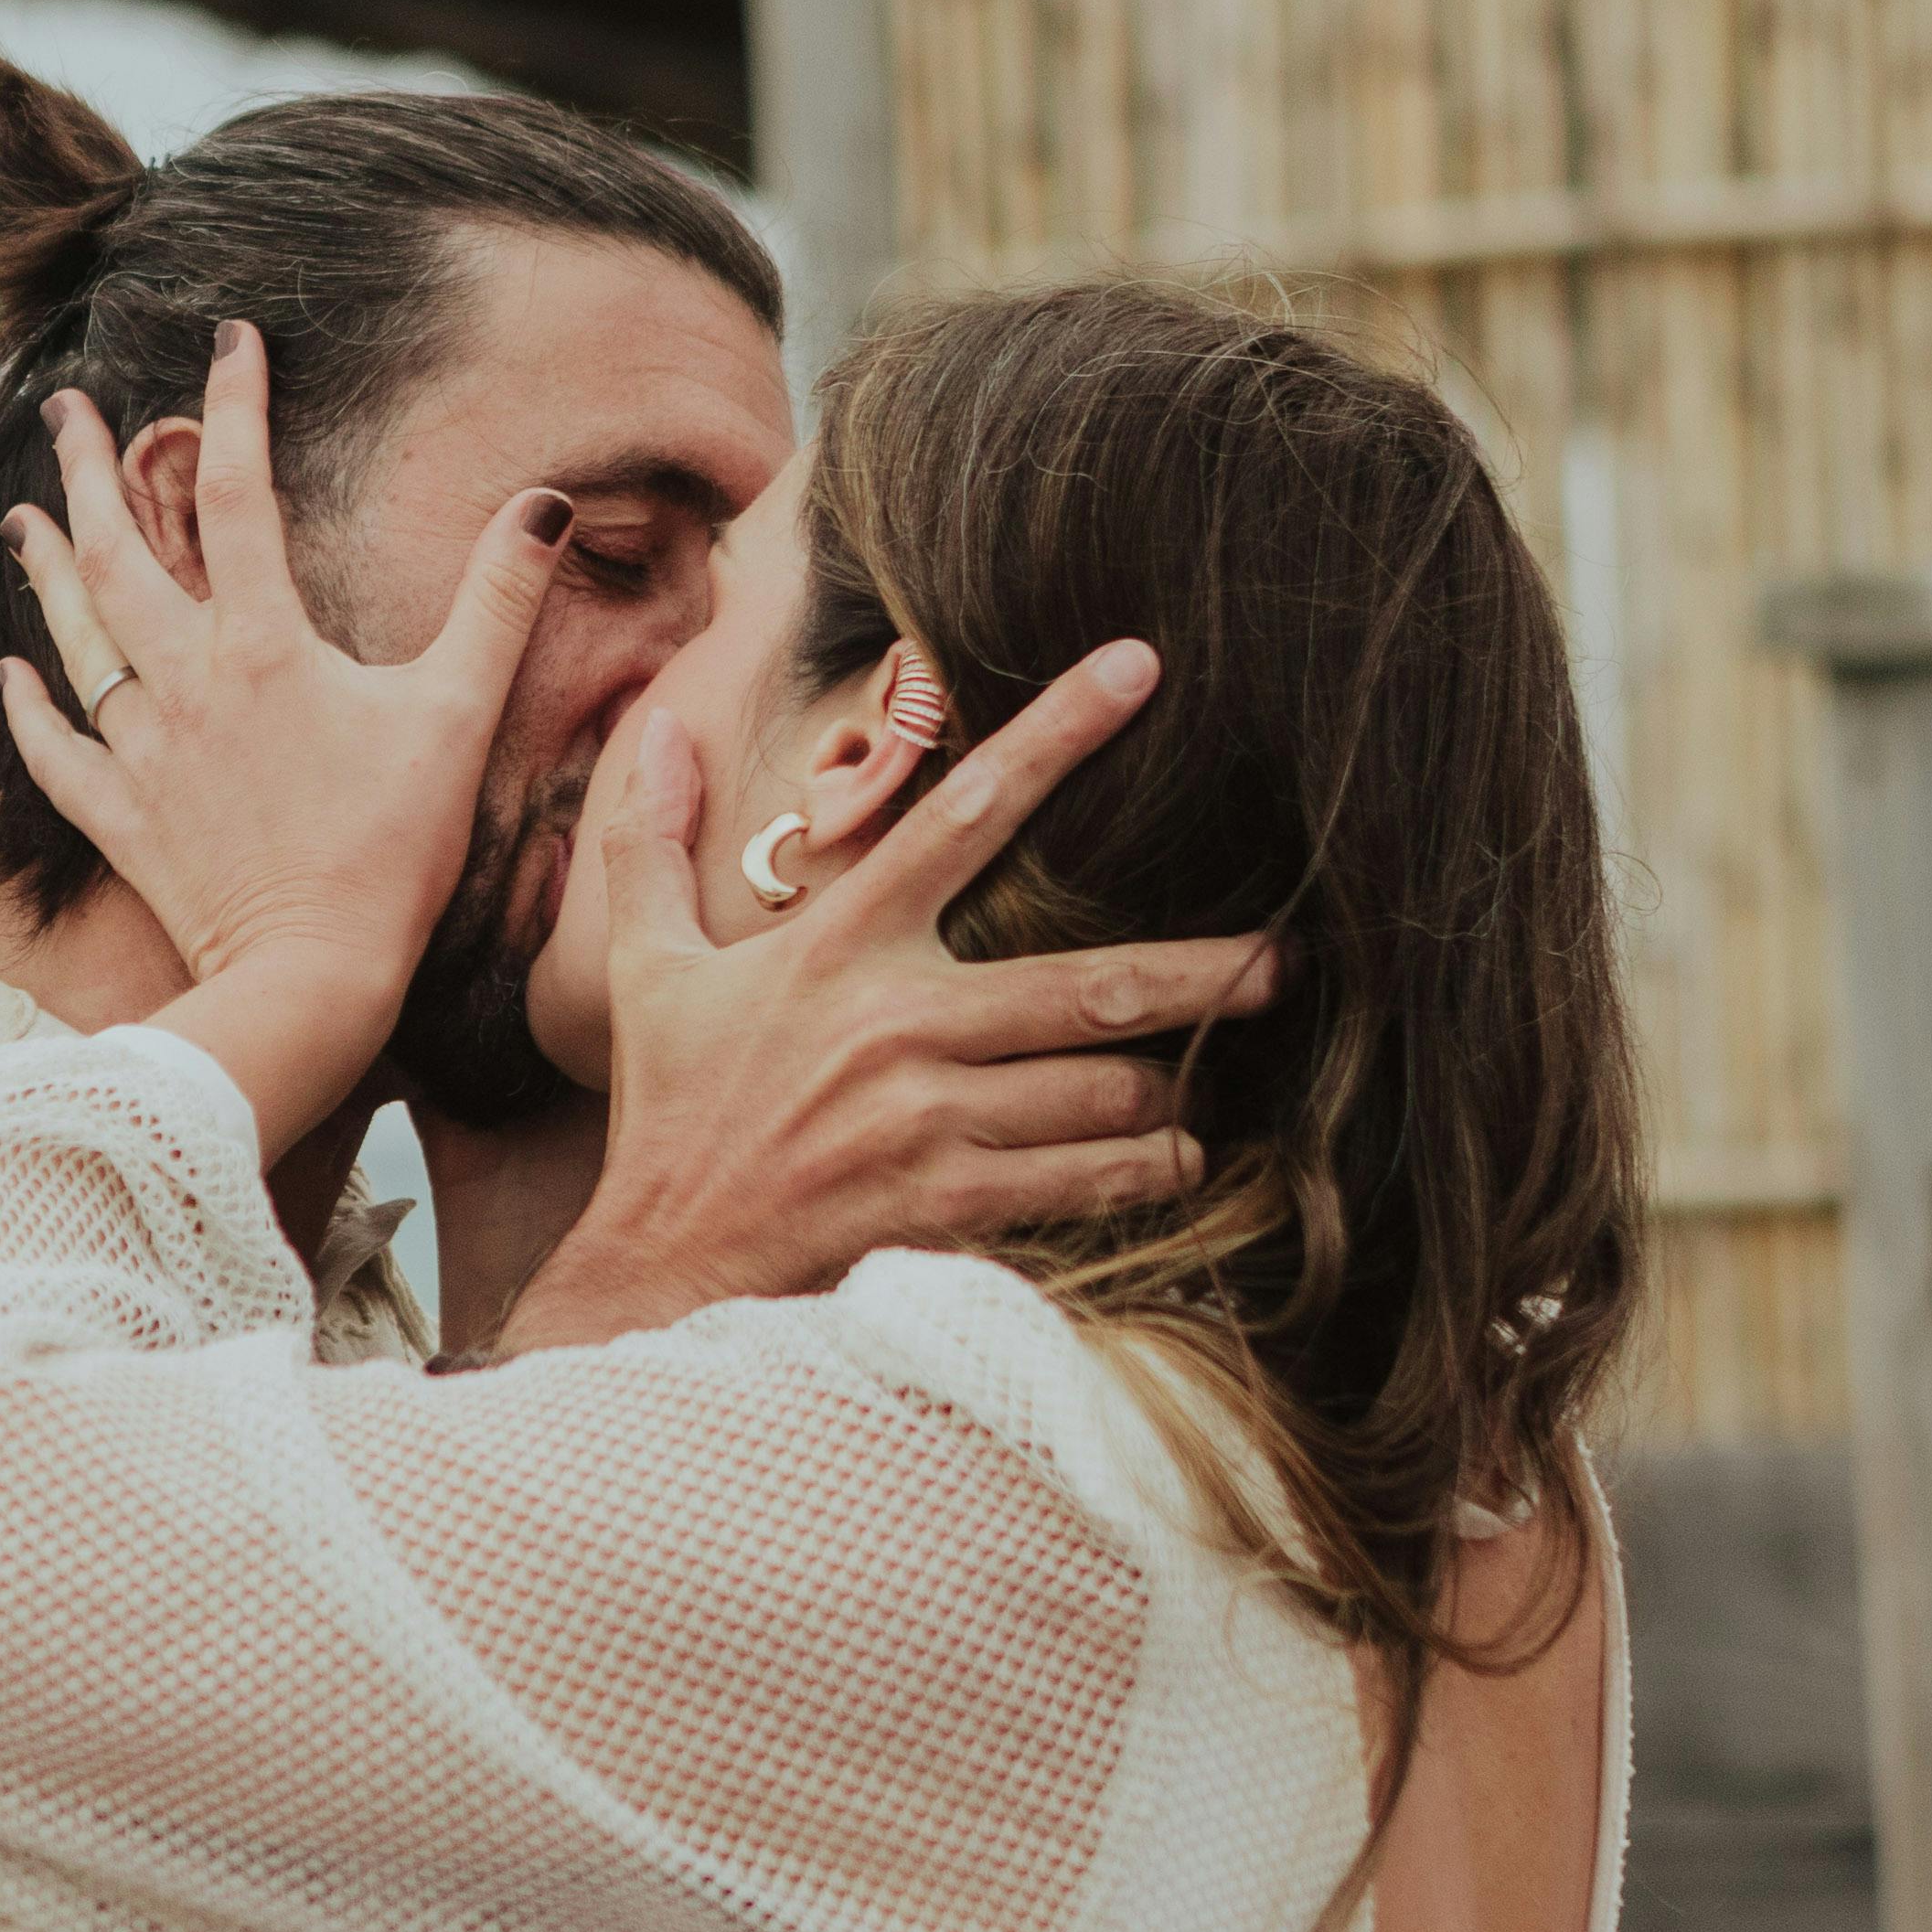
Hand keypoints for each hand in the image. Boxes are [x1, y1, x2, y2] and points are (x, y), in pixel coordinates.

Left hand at [0, 321, 579, 1155]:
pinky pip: (58, 752)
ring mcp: (143, 752)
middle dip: (90, 469)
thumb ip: (497, 605)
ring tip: (21, 517)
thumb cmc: (391, 852)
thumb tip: (542, 504)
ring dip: (47, 570)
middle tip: (66, 409)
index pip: (243, 496)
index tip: (230, 339)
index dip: (237, 406)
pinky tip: (13, 677)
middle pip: (119, 552)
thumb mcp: (457, 716)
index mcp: (264, 645)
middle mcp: (185, 683)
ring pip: (75, 639)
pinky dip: (31, 710)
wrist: (310, 976)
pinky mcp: (123, 820)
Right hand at [502, 640, 1277, 1348]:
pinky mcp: (946, 1201)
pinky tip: (1180, 1161)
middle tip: (1287, 956)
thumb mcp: (645, 971)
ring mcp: (927, 1116)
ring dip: (1170, 1086)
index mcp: (840, 944)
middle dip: (1205, 970)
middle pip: (1090, 978)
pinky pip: (1084, 1177)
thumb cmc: (671, 1114)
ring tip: (1210, 1078)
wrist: (658, 1264)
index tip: (1141, 666)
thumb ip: (649, 845)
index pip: (963, 810)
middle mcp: (895, 1020)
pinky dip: (1145, 1169)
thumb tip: (653, 733)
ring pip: (1102, 1087)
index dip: (1058, 732)